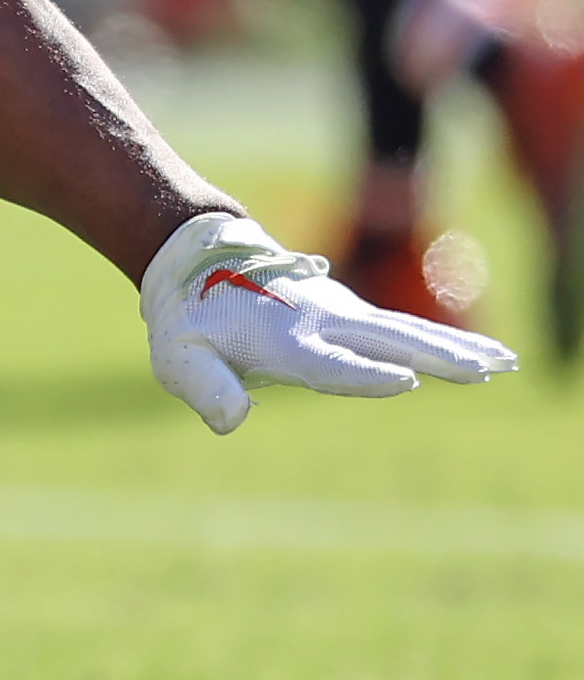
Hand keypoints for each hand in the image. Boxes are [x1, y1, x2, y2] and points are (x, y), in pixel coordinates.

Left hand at [139, 210, 513, 433]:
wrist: (197, 257)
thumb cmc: (187, 318)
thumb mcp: (177, 358)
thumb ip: (205, 389)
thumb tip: (232, 422)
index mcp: (282, 340)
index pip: (327, 363)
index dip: (362, 374)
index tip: (406, 380)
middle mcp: (321, 322)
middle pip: (388, 340)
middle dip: (437, 356)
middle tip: (487, 370)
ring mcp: (341, 313)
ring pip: (406, 330)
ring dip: (455, 347)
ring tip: (503, 362)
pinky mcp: (351, 313)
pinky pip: (403, 327)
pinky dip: (443, 339)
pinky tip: (477, 355)